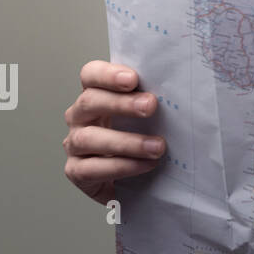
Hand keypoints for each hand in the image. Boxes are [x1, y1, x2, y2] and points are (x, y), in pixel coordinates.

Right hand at [62, 60, 164, 204]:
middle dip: (121, 104)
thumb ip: (152, 100)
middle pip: (90, 102)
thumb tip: (180, 91)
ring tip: (157, 146)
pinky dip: (122, 166)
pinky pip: (92, 169)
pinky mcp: (76, 171)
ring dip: (127, 142)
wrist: (129, 178)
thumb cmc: (139, 135)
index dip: (108, 75)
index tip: (133, 79)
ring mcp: (74, 144)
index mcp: (96, 94)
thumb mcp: (146, 114)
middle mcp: (80, 116)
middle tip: (150, 106)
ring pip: (89, 138)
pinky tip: (145, 165)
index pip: (91, 74)